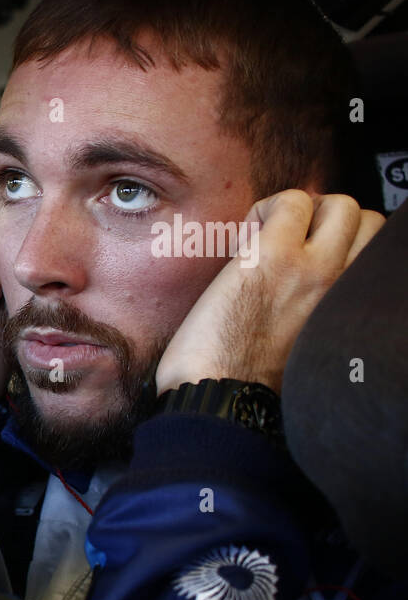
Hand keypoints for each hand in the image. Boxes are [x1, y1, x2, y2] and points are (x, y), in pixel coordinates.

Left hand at [156, 190, 384, 394]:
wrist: (220, 399)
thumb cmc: (249, 384)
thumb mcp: (309, 350)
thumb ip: (321, 314)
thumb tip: (307, 288)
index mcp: (354, 310)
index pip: (379, 252)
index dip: (343, 246)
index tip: (310, 258)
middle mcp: (348, 288)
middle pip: (370, 222)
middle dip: (330, 221)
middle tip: (291, 242)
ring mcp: (316, 269)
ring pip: (340, 204)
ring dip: (303, 211)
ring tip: (268, 240)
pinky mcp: (275, 256)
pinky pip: (290, 201)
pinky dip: (266, 209)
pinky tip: (245, 240)